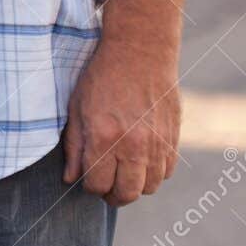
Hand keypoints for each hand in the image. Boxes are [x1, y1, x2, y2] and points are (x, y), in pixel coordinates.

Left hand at [61, 41, 181, 206]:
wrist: (140, 51)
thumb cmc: (102, 77)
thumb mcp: (77, 107)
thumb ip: (74, 146)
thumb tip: (71, 179)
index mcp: (104, 137)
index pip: (97, 185)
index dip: (90, 186)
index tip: (88, 176)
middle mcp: (133, 144)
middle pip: (126, 194)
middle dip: (112, 195)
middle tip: (106, 184)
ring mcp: (157, 142)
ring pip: (149, 187)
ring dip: (135, 185)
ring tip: (124, 171)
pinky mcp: (174, 137)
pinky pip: (167, 172)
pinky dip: (154, 173)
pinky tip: (142, 159)